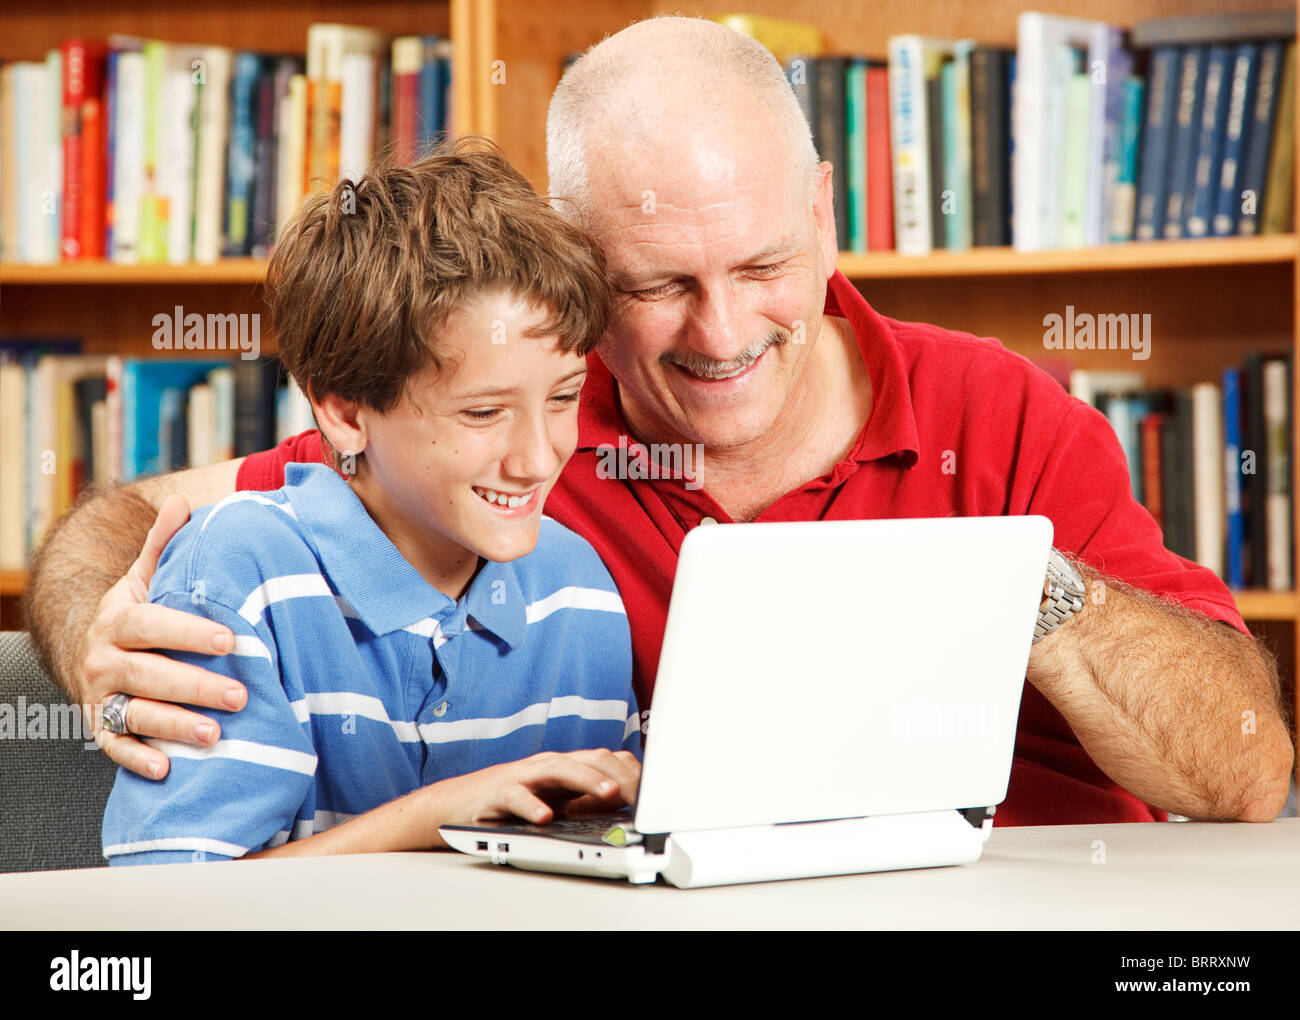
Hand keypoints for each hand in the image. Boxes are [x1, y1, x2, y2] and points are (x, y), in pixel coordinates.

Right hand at [80, 494, 246, 778]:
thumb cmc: (137, 614)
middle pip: (148, 674)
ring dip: (174, 726)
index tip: (230, 641)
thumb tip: (184, 501)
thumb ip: (163, 545)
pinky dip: (138, 759)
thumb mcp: (143, 578)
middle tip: (241, 695)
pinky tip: (168, 769)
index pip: (152, 625)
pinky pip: (114, 748)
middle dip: (194, 686)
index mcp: (118, 619)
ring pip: (136, 714)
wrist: (90, 650)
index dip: (188, 632)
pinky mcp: (100, 727)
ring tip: (215, 735)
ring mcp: (100, 696)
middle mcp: (103, 659)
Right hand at [435, 749, 641, 830]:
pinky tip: (545, 817)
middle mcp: (550, 765)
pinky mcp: (498, 792)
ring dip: (587, 780)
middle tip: (641, 797)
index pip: (609, 759)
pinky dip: (531, 805)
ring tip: (608, 792)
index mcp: (569, 766)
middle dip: (620, 776)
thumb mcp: (560, 800)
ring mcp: (525, 775)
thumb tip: (629, 809)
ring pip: (559, 768)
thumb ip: (589, 801)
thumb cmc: (515, 800)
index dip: (634, 774)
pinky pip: (516, 796)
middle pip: (591, 757)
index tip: (656, 796)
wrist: (462, 802)